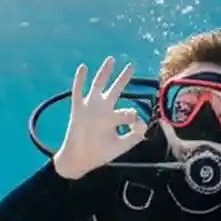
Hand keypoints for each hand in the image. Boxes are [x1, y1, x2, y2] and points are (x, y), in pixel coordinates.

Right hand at [52, 56, 148, 179]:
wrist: (78, 160)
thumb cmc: (99, 154)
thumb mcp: (121, 147)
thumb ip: (134, 136)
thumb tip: (142, 122)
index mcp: (114, 118)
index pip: (129, 111)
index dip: (135, 118)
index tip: (135, 127)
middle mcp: (103, 110)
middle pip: (115, 89)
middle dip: (123, 78)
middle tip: (131, 66)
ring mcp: (90, 107)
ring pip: (98, 84)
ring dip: (105, 72)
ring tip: (111, 59)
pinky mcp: (78, 109)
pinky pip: (78, 91)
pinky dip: (80, 79)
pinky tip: (83, 67)